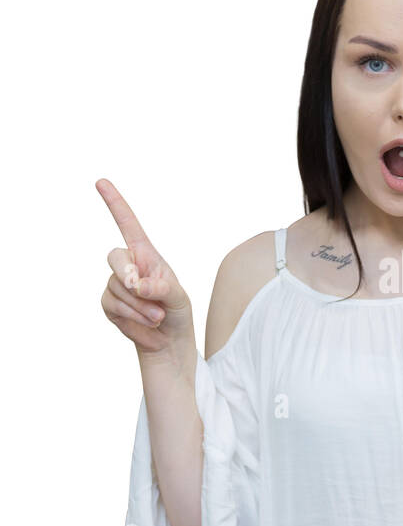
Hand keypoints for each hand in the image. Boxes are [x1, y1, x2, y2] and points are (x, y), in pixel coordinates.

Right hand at [96, 177, 193, 355]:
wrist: (168, 342)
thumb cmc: (176, 312)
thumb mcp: (178, 297)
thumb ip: (161, 287)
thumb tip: (137, 285)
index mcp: (146, 254)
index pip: (127, 224)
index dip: (115, 203)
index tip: (101, 182)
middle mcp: (128, 265)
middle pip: (114, 258)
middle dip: (127, 274)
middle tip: (143, 289)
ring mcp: (115, 285)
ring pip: (117, 289)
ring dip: (141, 307)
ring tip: (158, 316)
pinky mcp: (108, 305)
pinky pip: (113, 307)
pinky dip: (133, 318)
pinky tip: (147, 324)